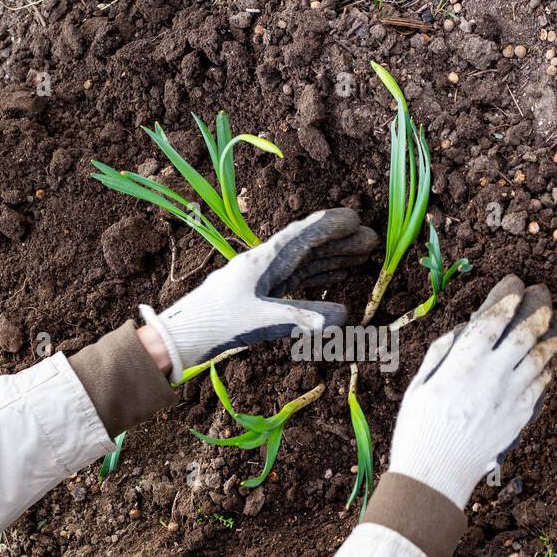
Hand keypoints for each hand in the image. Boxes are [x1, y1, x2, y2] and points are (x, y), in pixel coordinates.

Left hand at [138, 208, 377, 381]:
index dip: (329, 226)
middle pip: (308, 247)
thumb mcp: (262, 321)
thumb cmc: (218, 324)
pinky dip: (319, 277)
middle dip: (340, 242)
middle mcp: (264, 265)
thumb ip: (302, 317)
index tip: (356, 218)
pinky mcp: (262, 296)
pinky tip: (336, 278)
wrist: (184, 337)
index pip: (301, 236)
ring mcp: (263, 280)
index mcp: (262, 261)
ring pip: (305, 263)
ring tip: (362, 256)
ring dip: (333, 259)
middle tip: (372, 240)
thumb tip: (344, 315)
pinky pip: (297, 281)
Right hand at [387, 275, 556, 508]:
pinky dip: (545, 372)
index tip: (514, 291)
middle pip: (523, 336)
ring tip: (554, 333)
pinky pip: (540, 388)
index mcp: (463, 364)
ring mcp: (509, 398)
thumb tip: (460, 332)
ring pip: (538, 360)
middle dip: (536, 315)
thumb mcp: (418, 387)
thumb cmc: (419, 431)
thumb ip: (439, 355)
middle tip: (544, 303)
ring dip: (548, 342)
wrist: (436, 475)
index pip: (492, 323)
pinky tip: (546, 367)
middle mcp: (491, 376)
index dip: (506, 303)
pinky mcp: (519, 418)